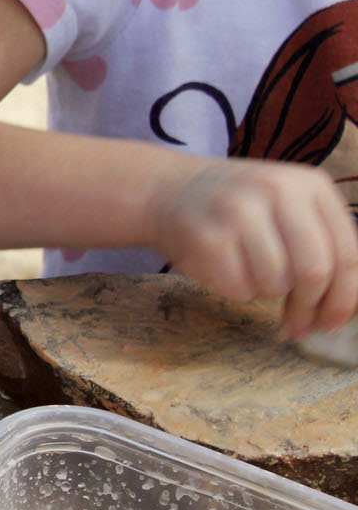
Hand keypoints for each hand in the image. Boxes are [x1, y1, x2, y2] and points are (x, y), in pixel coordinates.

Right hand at [150, 159, 357, 338]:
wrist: (169, 190)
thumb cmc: (240, 209)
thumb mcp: (289, 208)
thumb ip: (321, 243)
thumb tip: (338, 309)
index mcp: (310, 184)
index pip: (347, 254)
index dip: (343, 298)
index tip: (331, 324)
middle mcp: (278, 191)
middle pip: (314, 272)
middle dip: (307, 307)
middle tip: (296, 324)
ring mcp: (240, 211)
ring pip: (276, 283)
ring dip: (266, 292)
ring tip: (250, 274)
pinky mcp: (208, 236)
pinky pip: (239, 289)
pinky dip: (235, 291)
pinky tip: (224, 270)